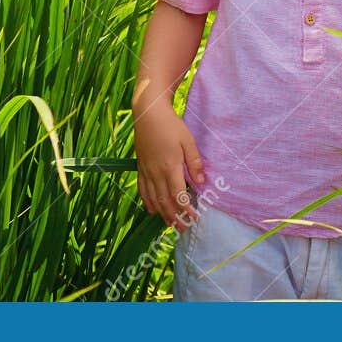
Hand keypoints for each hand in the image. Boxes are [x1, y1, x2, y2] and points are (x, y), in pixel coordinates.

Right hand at [133, 99, 205, 230]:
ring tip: (170, 225)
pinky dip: (148, 202)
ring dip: (162, 213)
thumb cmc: (171, 125)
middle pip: (165, 201)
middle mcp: (156, 172)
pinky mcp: (140, 167)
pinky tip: (152, 209)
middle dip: (174, 217)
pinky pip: (143, 190)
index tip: (194, 218)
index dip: (186, 209)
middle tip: (183, 228)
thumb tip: (201, 182)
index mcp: (170, 167)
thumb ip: (194, 162)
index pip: (178, 195)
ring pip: (153, 198)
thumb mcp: (187, 141)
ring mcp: (146, 171)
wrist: (148, 113)